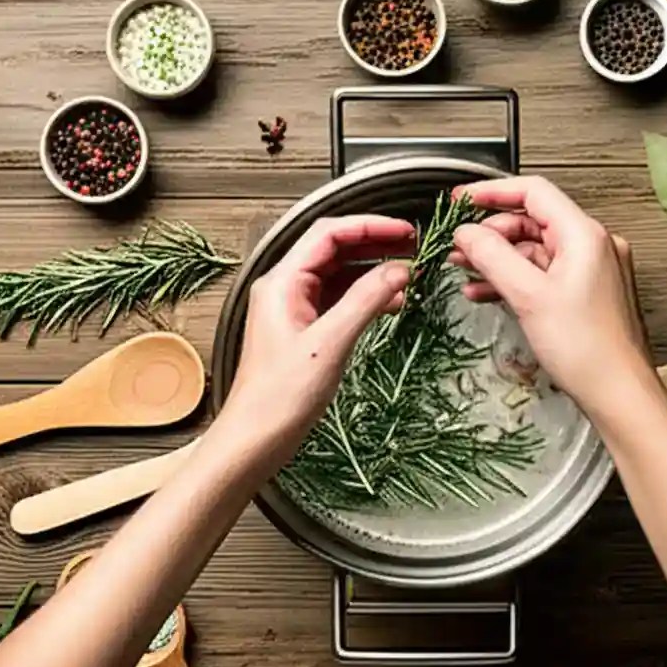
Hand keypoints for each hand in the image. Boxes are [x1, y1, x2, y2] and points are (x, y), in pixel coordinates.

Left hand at [223, 215, 413, 443]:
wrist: (254, 440)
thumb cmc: (277, 398)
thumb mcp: (329, 344)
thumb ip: (365, 301)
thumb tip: (398, 270)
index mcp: (282, 283)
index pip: (329, 233)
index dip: (370, 226)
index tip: (404, 231)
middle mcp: (285, 289)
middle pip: (334, 249)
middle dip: (375, 244)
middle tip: (412, 245)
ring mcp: (293, 309)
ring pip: (339, 274)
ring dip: (374, 271)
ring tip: (408, 274)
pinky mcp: (303, 331)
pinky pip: (339, 300)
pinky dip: (366, 297)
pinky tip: (391, 304)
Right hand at [450, 176, 656, 410]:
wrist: (620, 394)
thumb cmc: (588, 350)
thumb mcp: (528, 296)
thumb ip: (492, 256)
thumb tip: (467, 232)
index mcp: (584, 235)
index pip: (533, 192)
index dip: (492, 193)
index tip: (461, 200)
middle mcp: (593, 246)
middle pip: (532, 220)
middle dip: (491, 232)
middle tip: (458, 247)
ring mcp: (591, 270)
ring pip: (535, 249)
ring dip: (498, 258)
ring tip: (465, 269)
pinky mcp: (586, 293)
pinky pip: (544, 274)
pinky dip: (515, 278)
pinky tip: (487, 292)